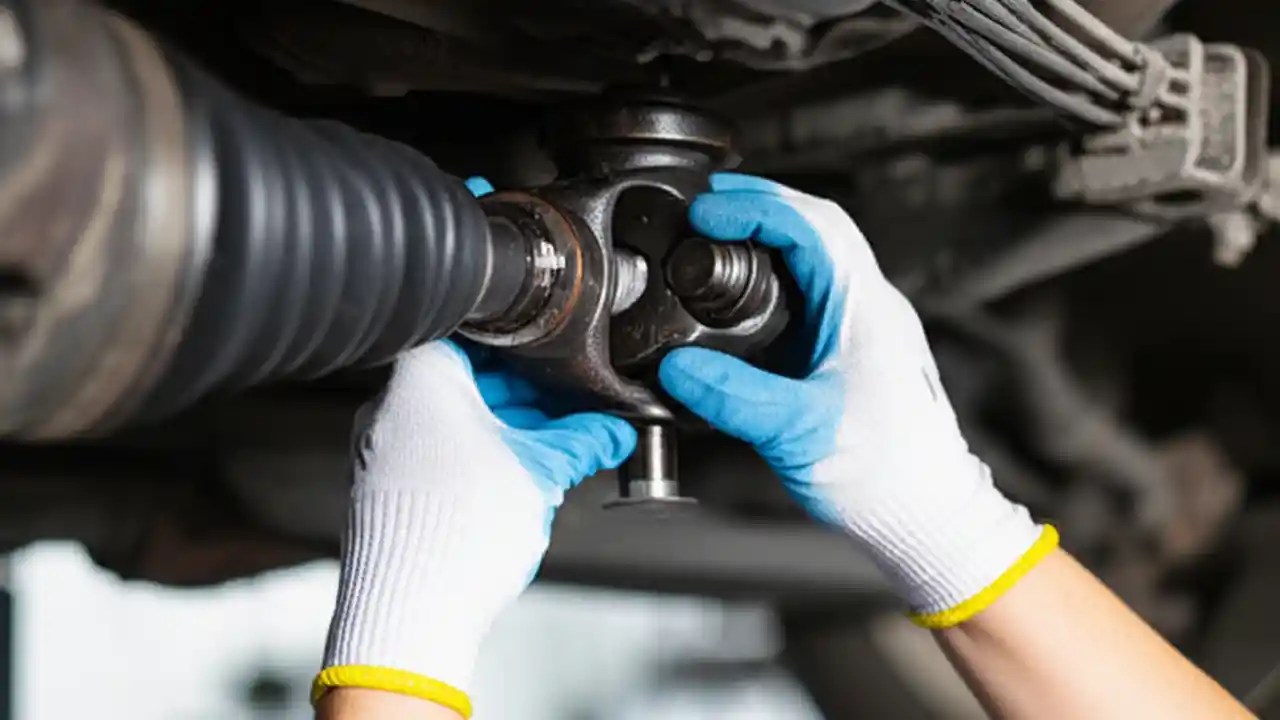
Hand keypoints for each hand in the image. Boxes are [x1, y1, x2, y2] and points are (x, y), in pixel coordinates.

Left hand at [315, 341, 634, 715]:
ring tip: (557, 449)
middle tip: (574, 409)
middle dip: (528, 397)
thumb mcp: (541, 473)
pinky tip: (521, 478)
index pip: (482, 337)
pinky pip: (440, 453)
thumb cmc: (457, 535)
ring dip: (508, 430)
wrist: (410, 614)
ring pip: (457, 420)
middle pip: (471, 380)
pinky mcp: (388, 487)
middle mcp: (392, 406)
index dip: (531, 349)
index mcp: (421, 378)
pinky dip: (480, 456)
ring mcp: (384, 449)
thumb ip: (582, 441)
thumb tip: (611, 431)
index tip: (564, 362)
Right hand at [659, 173, 1054, 626]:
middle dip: (759, 205)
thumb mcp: (796, 433)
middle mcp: (871, 308)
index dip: (754, 206)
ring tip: (720, 235)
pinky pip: (816, 291)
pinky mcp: (857, 350)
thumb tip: (676, 365)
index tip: (707, 211)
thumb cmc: (885, 476)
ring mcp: (867, 327)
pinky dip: (775, 275)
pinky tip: (745, 292)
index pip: (811, 226)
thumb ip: (732, 396)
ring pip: (818, 256)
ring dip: (769, 235)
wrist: (927, 515)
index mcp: (864, 311)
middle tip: (708, 206)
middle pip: (817, 226)